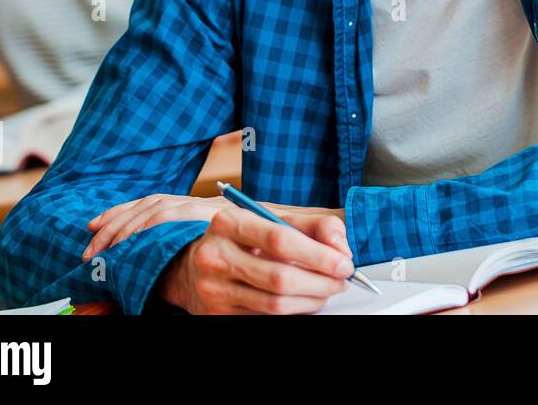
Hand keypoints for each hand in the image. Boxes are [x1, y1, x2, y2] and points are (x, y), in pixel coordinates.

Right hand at [155, 207, 353, 314]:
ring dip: (312, 300)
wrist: (193, 264)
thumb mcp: (273, 218)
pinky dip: (294, 311)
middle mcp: (215, 256)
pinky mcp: (215, 314)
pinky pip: (265, 318)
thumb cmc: (242, 238)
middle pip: (279, 277)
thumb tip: (340, 246)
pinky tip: (305, 300)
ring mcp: (213, 289)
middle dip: (321, 282)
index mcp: (229, 223)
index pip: (280, 239)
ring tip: (328, 290)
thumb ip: (313, 225)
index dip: (318, 254)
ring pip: (274, 304)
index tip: (344, 262)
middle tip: (342, 280)